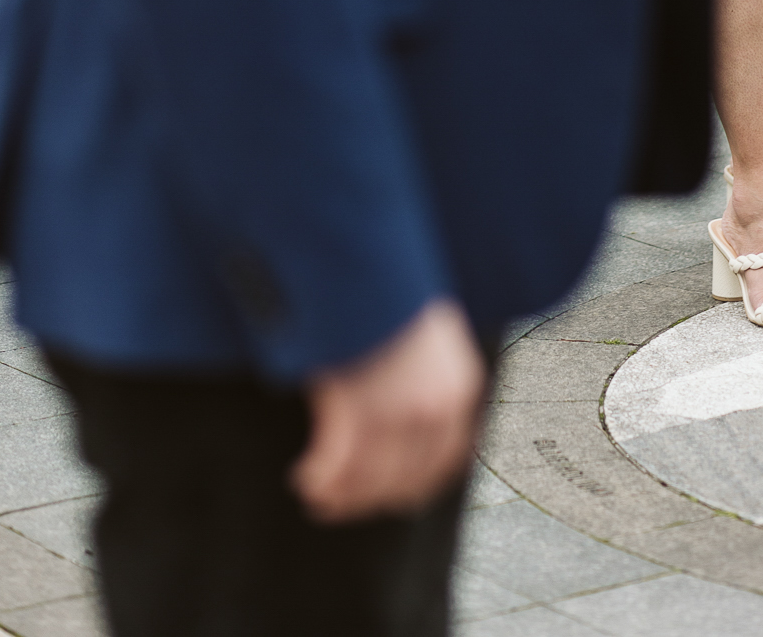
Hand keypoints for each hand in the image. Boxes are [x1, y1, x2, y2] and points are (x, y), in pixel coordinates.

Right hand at [290, 299, 485, 523]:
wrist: (373, 258)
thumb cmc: (393, 293)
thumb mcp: (429, 338)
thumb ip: (428, 383)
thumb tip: (404, 428)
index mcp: (459, 391)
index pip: (439, 467)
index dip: (405, 489)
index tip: (380, 498)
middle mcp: (435, 409)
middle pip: (399, 481)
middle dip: (364, 498)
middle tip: (334, 504)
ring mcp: (395, 411)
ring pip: (366, 478)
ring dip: (337, 493)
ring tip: (315, 494)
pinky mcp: (355, 405)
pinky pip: (334, 461)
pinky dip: (317, 476)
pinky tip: (304, 476)